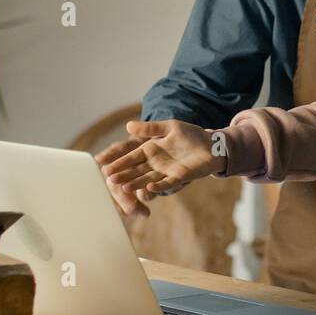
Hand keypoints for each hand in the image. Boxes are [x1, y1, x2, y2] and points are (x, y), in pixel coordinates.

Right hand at [98, 121, 224, 213]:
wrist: (211, 144)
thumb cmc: (190, 135)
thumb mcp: (169, 127)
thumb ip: (150, 128)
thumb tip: (128, 125)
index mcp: (151, 150)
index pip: (131, 156)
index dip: (119, 162)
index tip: (104, 167)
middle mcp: (155, 162)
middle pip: (136, 170)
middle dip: (123, 175)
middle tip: (110, 180)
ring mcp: (166, 171)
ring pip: (148, 178)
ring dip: (136, 183)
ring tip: (124, 188)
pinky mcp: (180, 176)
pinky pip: (167, 182)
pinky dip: (158, 186)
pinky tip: (149, 189)